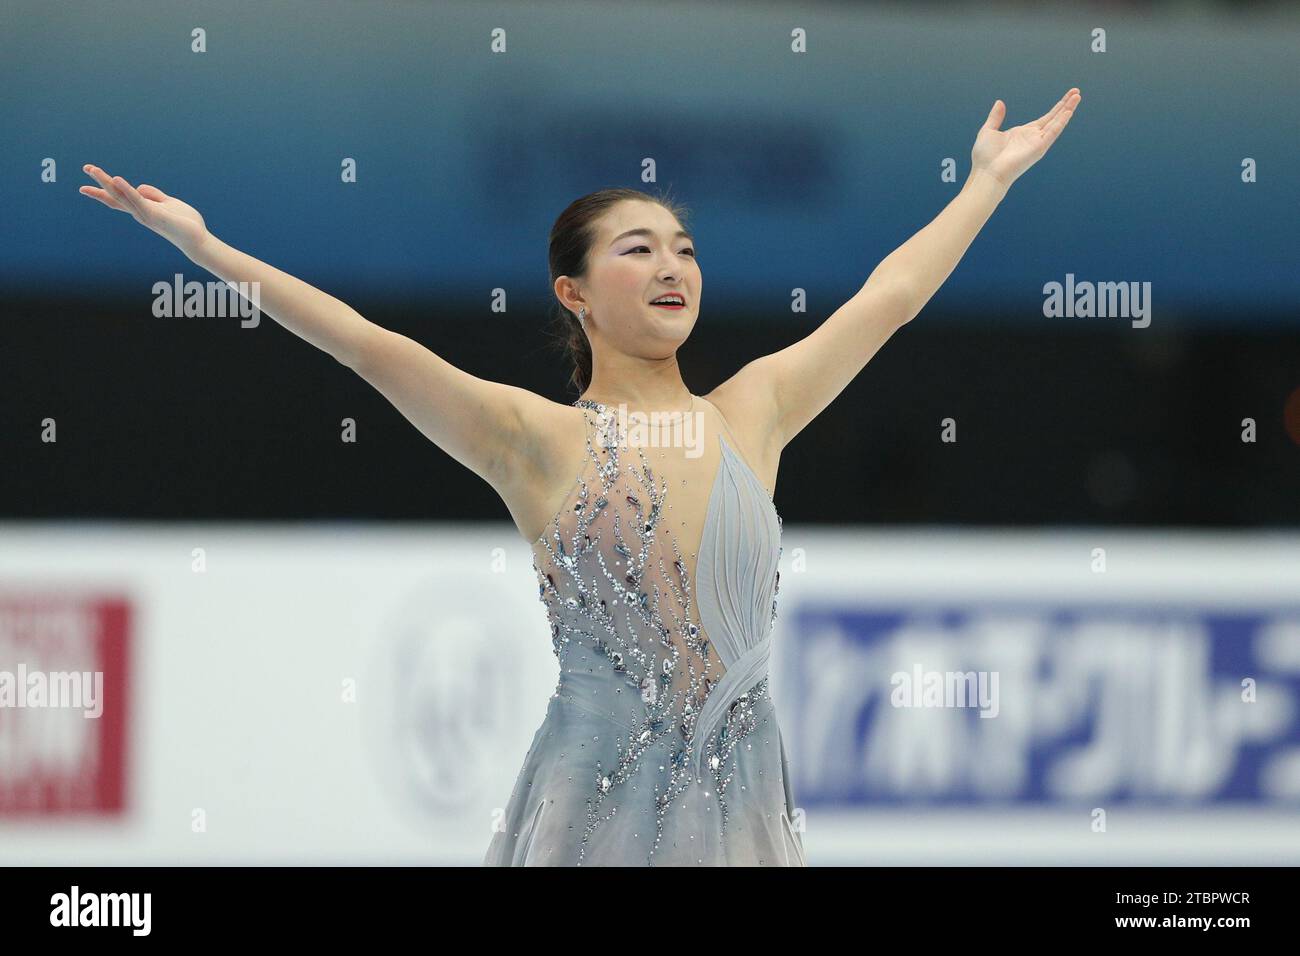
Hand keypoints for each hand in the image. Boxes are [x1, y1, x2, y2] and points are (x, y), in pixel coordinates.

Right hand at [79, 164, 210, 257]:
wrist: (197, 238)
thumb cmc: (184, 223)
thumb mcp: (168, 203)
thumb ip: (154, 195)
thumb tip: (139, 187)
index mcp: (142, 208)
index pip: (118, 197)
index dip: (103, 189)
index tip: (86, 180)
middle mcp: (139, 212)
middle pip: (115, 195)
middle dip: (99, 182)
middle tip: (85, 167)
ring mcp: (145, 214)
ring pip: (121, 196)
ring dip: (107, 182)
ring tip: (93, 169)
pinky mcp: (154, 215)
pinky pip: (138, 200)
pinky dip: (127, 190)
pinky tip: (117, 179)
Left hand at [970, 88, 1080, 189]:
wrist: (986, 173)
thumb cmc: (985, 157)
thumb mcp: (988, 131)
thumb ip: (996, 117)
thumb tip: (1000, 102)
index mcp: (1023, 134)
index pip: (1045, 118)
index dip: (1057, 107)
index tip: (1067, 95)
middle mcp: (1033, 138)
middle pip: (1054, 118)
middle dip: (1066, 105)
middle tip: (1077, 92)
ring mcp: (1037, 143)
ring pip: (1057, 123)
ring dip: (1067, 109)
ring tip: (1077, 96)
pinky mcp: (1039, 148)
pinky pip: (1053, 133)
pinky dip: (1061, 122)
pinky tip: (1068, 111)